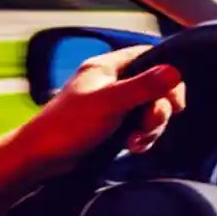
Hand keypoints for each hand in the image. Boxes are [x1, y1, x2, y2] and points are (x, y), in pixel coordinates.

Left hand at [15, 46, 185, 176]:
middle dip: (159, 109)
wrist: (41, 159)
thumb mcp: (110, 103)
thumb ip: (143, 86)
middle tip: (150, 123)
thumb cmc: (67, 126)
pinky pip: (141, 127)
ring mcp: (113, 105)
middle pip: (156, 88)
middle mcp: (112, 82)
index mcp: (107, 67)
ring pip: (151, 110)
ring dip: (151, 127)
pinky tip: (133, 146)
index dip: (167, 73)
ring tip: (136, 141)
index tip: (173, 97)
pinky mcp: (113, 125)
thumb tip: (175, 72)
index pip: (149, 56)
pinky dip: (143, 137)